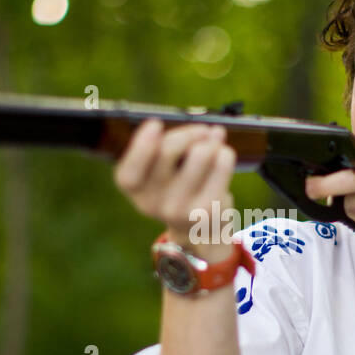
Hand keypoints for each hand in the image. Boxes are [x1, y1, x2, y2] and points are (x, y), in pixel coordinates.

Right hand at [114, 120, 237, 261]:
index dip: (141, 145)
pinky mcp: (207, 210)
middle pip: (168, 150)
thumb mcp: (159, 174)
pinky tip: (223, 156)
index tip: (156, 124)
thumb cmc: (176, 189)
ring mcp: (179, 209)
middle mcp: (152, 203)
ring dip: (211, 141)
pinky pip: (221, 165)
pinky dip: (225, 153)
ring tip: (214, 143)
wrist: (197, 230)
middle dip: (189, 132)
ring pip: (200, 154)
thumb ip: (167, 150)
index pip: (129, 172)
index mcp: (134, 189)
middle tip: (202, 130)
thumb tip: (205, 132)